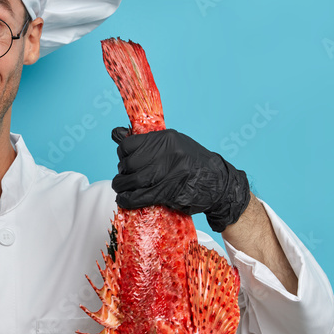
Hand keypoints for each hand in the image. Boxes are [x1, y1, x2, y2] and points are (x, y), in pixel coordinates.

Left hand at [110, 127, 249, 232]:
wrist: (218, 183)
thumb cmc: (193, 163)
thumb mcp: (173, 145)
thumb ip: (147, 142)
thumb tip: (115, 133)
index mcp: (166, 138)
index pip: (129, 144)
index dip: (122, 153)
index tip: (125, 159)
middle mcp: (166, 154)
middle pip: (128, 163)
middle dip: (122, 172)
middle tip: (124, 177)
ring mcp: (167, 173)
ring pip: (131, 181)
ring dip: (122, 187)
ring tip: (122, 188)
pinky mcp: (168, 192)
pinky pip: (139, 197)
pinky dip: (127, 200)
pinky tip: (124, 200)